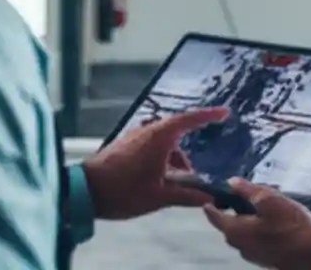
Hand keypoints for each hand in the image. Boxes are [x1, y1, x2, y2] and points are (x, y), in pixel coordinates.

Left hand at [81, 107, 228, 219]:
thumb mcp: (159, 197)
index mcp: (159, 138)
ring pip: (163, 143)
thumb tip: (211, 198)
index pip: (190, 120)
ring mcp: (134, 137)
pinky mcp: (125, 145)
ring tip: (174, 186)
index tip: (225, 113)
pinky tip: (159, 181)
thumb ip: (187, 196)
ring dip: (173, 161)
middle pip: (177, 134)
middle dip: (187, 155)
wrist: (84, 191)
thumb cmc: (124, 191)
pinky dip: (161, 159)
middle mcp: (148, 131)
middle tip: (195, 174)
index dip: (209, 115)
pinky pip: (151, 146)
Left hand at [203, 179, 310, 269]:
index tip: (207, 201)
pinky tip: (271, 226)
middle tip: (237, 202)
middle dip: (230, 216)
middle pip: (229, 229)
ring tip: (258, 212)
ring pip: (243, 237)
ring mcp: (254, 256)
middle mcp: (241, 246)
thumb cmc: (287, 225)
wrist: (310, 254)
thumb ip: (248, 190)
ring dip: (246, 225)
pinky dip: (257, 233)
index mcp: (236, 230)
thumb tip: (231, 182)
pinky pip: (256, 243)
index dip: (211, 207)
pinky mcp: (267, 260)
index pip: (216, 218)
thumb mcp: (268, 200)